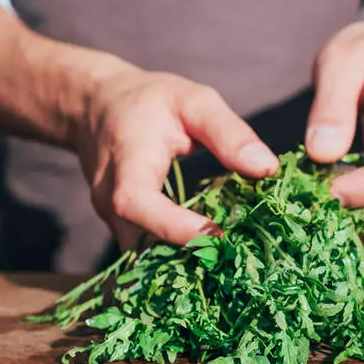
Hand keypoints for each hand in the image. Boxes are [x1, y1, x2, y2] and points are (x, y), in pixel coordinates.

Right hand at [73, 67, 278, 249]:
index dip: (173, 225)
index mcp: (126, 164)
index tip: (217, 234)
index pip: (138, 203)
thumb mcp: (193, 101)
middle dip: (188, 255)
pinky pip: (146, 252)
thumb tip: (267, 169)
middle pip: (142, 241)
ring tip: (228, 260)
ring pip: (144, 255)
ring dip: (183, 262)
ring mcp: (110, 219)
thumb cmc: (149, 101)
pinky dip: (176, 257)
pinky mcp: (120, 229)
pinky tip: (209, 253)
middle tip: (237, 257)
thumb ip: (229, 134)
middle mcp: (109, 199)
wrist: (96, 107)